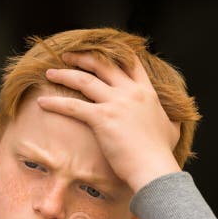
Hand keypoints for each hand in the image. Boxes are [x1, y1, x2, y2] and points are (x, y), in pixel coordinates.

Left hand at [37, 51, 181, 191]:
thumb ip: (171, 120)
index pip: (130, 63)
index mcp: (146, 92)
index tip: (98, 50)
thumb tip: (175, 121)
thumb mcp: (172, 130)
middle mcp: (130, 92)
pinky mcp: (102, 118)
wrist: (154, 168)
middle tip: (67, 56)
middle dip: (83, 57)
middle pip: (103, 65)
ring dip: (65, 74)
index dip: (113, 53)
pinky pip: (73, 106)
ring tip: (50, 72)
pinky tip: (42, 102)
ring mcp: (116, 103)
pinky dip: (56, 103)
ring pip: (85, 80)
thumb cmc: (160, 154)